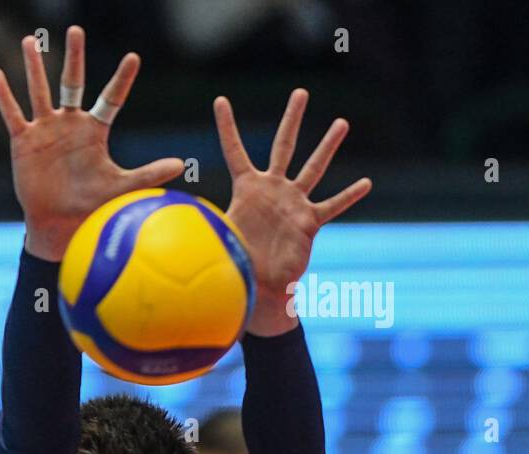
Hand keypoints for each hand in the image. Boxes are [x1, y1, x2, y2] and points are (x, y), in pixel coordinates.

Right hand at [0, 25, 183, 261]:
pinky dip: (4, 96)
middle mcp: (69, 123)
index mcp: (94, 130)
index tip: (133, 58)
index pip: (110, 98)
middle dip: (74, 57)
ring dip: (34, 67)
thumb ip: (148, 173)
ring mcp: (45, 130)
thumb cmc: (90, 205)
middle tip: (76, 30)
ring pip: (39, 91)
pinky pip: (13, 115)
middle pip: (72, 82)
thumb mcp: (120, 187)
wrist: (58, 223)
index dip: (121, 80)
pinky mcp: (24, 141)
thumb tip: (182, 164)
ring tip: (30, 41)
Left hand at [214, 89, 371, 335]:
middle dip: (292, 119)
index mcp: (247, 190)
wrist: (256, 287)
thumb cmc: (235, 264)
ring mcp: (293, 203)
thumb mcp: (215, 240)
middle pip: (283, 147)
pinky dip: (348, 196)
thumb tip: (163, 228)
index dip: (227, 127)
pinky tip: (365, 183)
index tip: (220, 100)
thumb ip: (198, 227)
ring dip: (327, 146)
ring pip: (313, 168)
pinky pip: (331, 206)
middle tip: (300, 92)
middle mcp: (273, 190)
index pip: (234, 151)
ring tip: (341, 122)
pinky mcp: (309, 222)